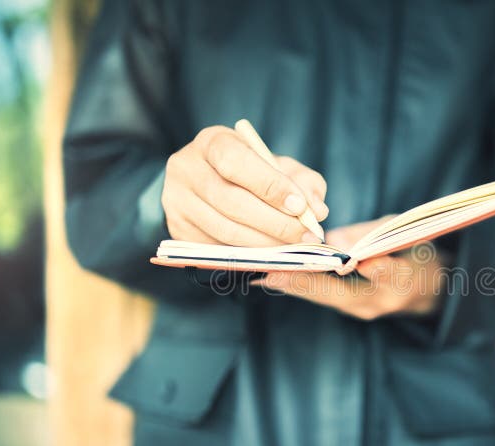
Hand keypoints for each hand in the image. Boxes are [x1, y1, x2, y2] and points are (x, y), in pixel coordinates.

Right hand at [162, 126, 328, 245]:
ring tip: (293, 248)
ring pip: (225, 229)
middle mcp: (186, 168)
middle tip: (305, 236)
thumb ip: (302, 181)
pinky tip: (270, 254)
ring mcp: (177, 201)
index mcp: (212, 142)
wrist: (207, 182)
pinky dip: (248, 254)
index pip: (236, 162)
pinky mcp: (178, 229)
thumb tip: (317, 210)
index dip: (270, 185)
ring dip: (265, 243)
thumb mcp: (277, 165)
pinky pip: (217, 248)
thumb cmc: (249, 171)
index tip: (300, 206)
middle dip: (274, 222)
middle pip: (231, 201)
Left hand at [252, 217, 446, 319]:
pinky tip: (274, 277)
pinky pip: (323, 297)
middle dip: (306, 280)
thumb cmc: (415, 251)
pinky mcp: (351, 309)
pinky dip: (300, 286)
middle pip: (340, 292)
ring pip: (325, 297)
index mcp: (405, 279)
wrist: (428, 289)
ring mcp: (364, 309)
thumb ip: (372, 234)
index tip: (348, 260)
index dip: (365, 267)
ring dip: (295, 284)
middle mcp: (381, 300)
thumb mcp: (403, 232)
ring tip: (264, 273)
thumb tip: (335, 239)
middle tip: (275, 272)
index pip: (386, 273)